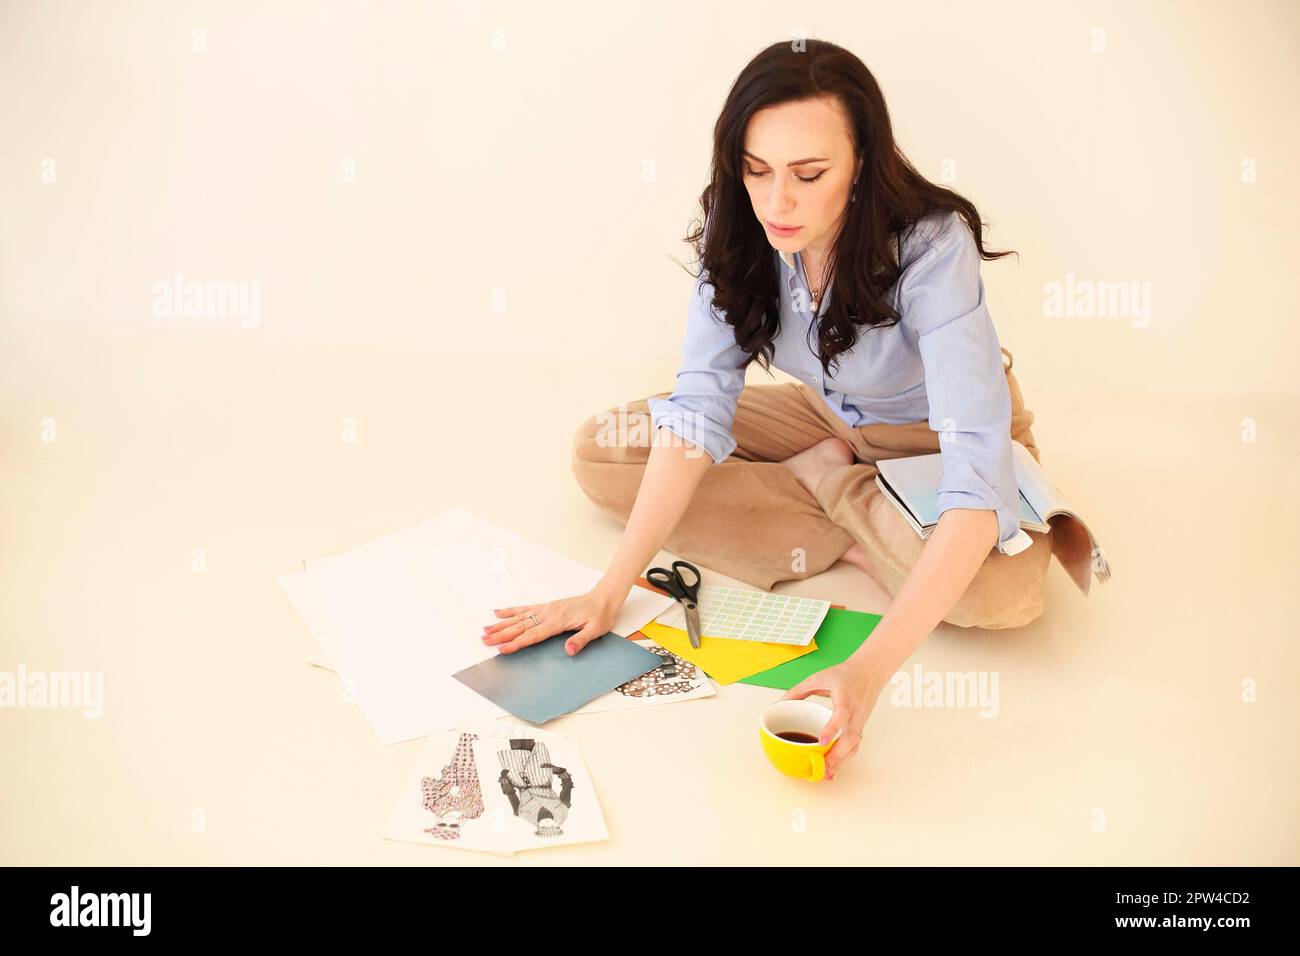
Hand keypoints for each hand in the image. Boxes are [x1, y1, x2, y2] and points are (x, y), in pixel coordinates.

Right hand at [482, 587, 623, 655]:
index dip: (516, 643)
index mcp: (558, 621)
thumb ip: (581, 640)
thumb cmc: (600, 615)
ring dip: (501, 624)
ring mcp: (546, 609)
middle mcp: (549, 613)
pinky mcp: (547, 607)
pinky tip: (498, 612)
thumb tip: (568, 650)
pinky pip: (525, 609)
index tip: (502, 649)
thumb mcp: (596, 630)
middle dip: (501, 634)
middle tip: (485, 641)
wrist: (604, 598)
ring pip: (519, 618)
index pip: (533, 635)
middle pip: (521, 626)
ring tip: (485, 629)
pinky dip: (511, 611)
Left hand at [781, 657, 885, 781]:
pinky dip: (845, 759)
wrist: (870, 672)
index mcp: (845, 697)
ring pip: (855, 746)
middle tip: (820, 767)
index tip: (821, 742)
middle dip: (837, 756)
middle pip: (851, 738)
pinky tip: (833, 769)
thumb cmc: (845, 674)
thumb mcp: (818, 677)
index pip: (842, 714)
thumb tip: (778, 705)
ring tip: (824, 774)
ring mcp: (860, 721)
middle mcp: (856, 711)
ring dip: (841, 762)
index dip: (832, 728)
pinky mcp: (861, 727)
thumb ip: (798, 691)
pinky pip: (855, 746)